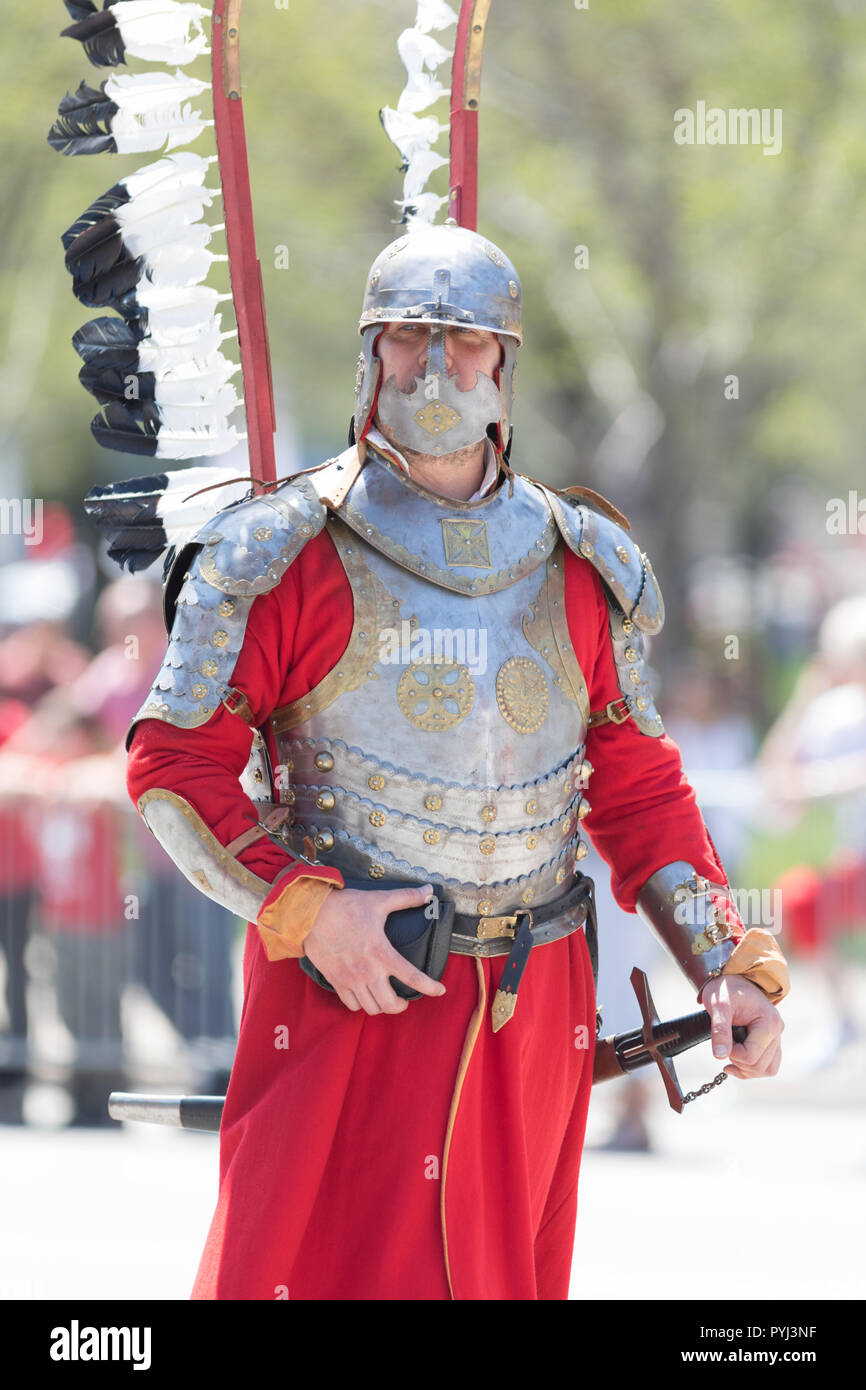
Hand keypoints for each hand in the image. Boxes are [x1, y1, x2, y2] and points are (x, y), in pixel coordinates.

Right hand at [303, 883, 446, 1015]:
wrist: (311, 915)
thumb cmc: (346, 907)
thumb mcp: (379, 900)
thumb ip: (406, 897)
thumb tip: (428, 890)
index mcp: (382, 953)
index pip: (412, 977)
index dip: (429, 987)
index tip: (439, 990)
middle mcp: (368, 971)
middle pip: (390, 1004)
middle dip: (401, 1006)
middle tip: (404, 999)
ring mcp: (351, 979)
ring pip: (371, 1008)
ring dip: (382, 1006)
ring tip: (386, 999)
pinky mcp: (336, 981)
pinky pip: (351, 1004)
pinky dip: (361, 1004)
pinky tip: (365, 995)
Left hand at [699, 974, 783, 1079]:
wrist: (731, 979)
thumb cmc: (726, 988)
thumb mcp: (719, 1005)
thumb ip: (720, 1030)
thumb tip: (720, 1056)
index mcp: (769, 1022)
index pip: (752, 1055)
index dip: (733, 1054)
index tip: (721, 1041)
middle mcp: (777, 1031)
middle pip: (760, 1066)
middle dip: (738, 1061)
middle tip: (724, 1045)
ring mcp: (776, 1037)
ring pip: (767, 1069)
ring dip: (746, 1069)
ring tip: (729, 1056)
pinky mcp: (770, 1042)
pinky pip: (767, 1065)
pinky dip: (751, 1068)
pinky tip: (734, 1063)